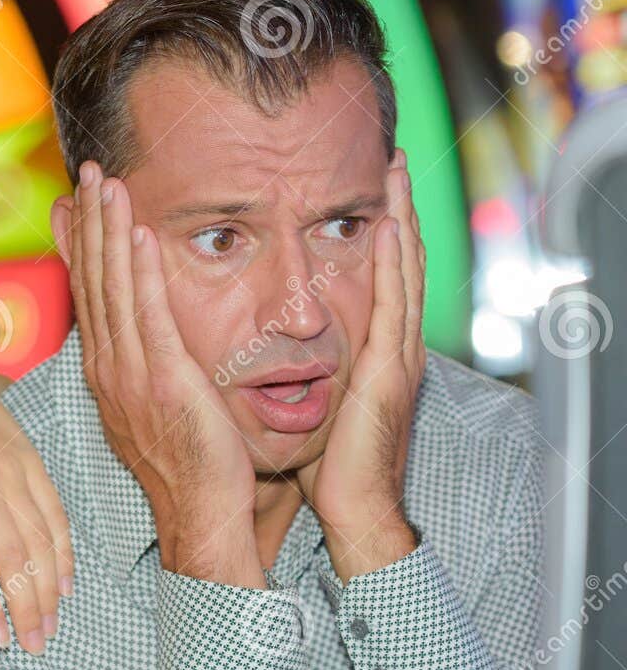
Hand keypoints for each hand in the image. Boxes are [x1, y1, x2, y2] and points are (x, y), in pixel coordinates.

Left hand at [0, 356, 71, 653]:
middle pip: (14, 557)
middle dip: (27, 606)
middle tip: (35, 644)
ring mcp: (14, 474)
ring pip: (40, 540)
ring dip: (49, 587)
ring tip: (51, 625)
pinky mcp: (34, 465)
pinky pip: (55, 514)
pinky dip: (64, 551)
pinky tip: (66, 583)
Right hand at [52, 161, 261, 586]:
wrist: (202, 517)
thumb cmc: (196, 468)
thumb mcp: (164, 409)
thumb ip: (157, 368)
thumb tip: (158, 341)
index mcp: (110, 373)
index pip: (92, 295)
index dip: (84, 244)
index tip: (78, 202)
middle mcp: (111, 369)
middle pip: (94, 281)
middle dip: (89, 221)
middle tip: (87, 170)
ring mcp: (131, 375)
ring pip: (114, 288)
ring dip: (108, 229)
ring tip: (105, 181)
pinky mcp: (163, 380)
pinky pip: (148, 314)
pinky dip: (139, 270)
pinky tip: (136, 231)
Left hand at [295, 149, 424, 580]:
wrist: (354, 511)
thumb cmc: (330, 469)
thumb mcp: (313, 408)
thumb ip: (300, 376)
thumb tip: (265, 360)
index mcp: (371, 354)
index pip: (377, 280)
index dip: (376, 233)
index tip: (366, 190)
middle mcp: (391, 347)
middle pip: (398, 262)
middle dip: (398, 209)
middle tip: (391, 158)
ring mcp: (398, 356)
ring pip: (404, 271)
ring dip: (403, 217)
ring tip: (395, 171)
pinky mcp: (391, 370)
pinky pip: (396, 304)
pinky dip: (397, 263)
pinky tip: (390, 226)